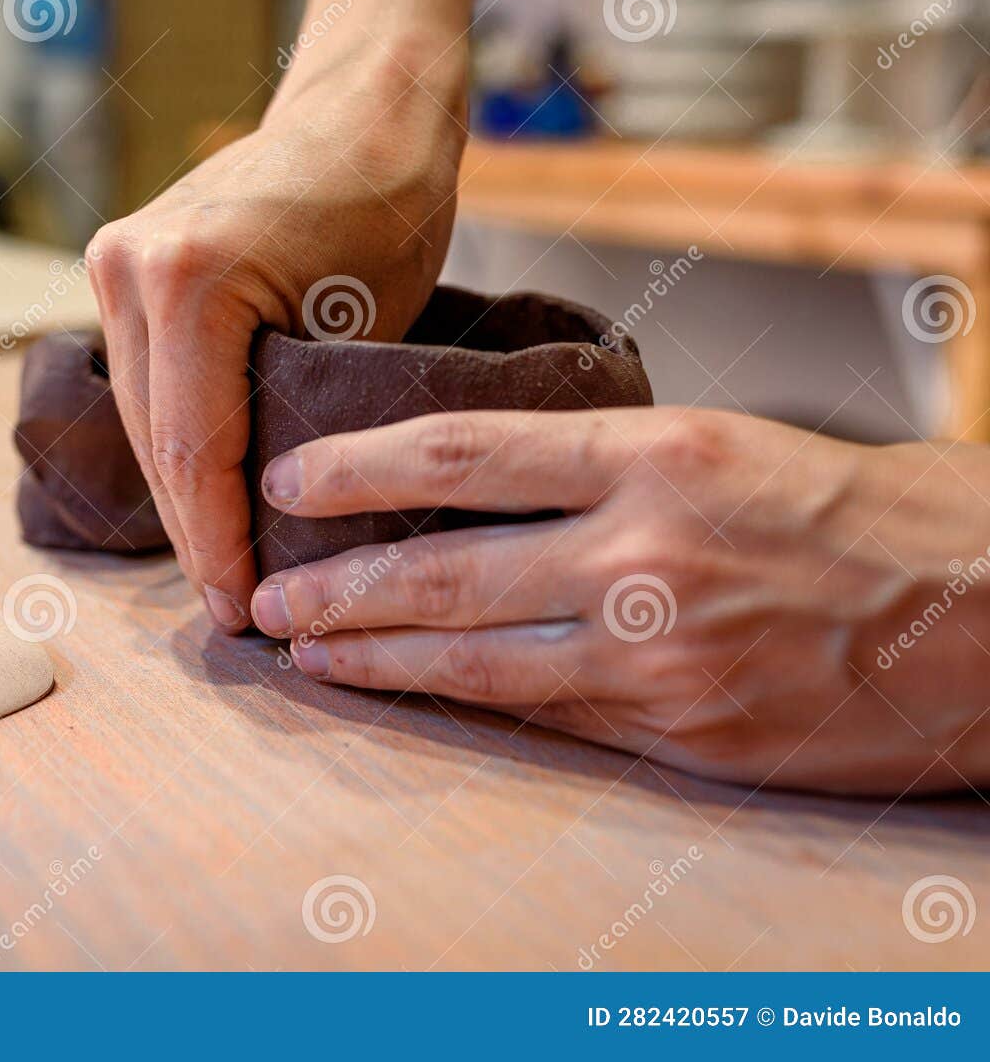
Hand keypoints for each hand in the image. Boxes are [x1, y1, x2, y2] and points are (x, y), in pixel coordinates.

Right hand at [85, 32, 465, 630]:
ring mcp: (115, 263)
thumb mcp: (370, 327)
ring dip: (182, 497)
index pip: (197, 453)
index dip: (219, 547)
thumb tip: (288, 535)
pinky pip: (147, 382)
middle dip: (197, 536)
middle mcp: (127, 269)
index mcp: (186, 280)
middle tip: (235, 615)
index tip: (243, 617)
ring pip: (144, 420)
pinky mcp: (124, 268)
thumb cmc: (389, 198)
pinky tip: (207, 501)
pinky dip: (177, 441)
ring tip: (222, 574)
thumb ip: (311, 426)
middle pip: (158, 443)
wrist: (363, 104)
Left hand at [248, 406, 989, 793]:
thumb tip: (471, 496)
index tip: (289, 480)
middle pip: (443, 568)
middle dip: (337, 587)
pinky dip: (465, 705)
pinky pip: (546, 716)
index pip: (461, 452)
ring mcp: (658, 650)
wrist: (984, 610)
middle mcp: (641, 549)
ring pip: (475, 657)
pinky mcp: (681, 731)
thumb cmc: (852, 510)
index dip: (357, 467)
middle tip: (263, 596)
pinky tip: (413, 697)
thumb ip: (598, 473)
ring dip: (376, 658)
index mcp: (652, 453)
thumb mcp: (721, 448)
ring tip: (306, 651)